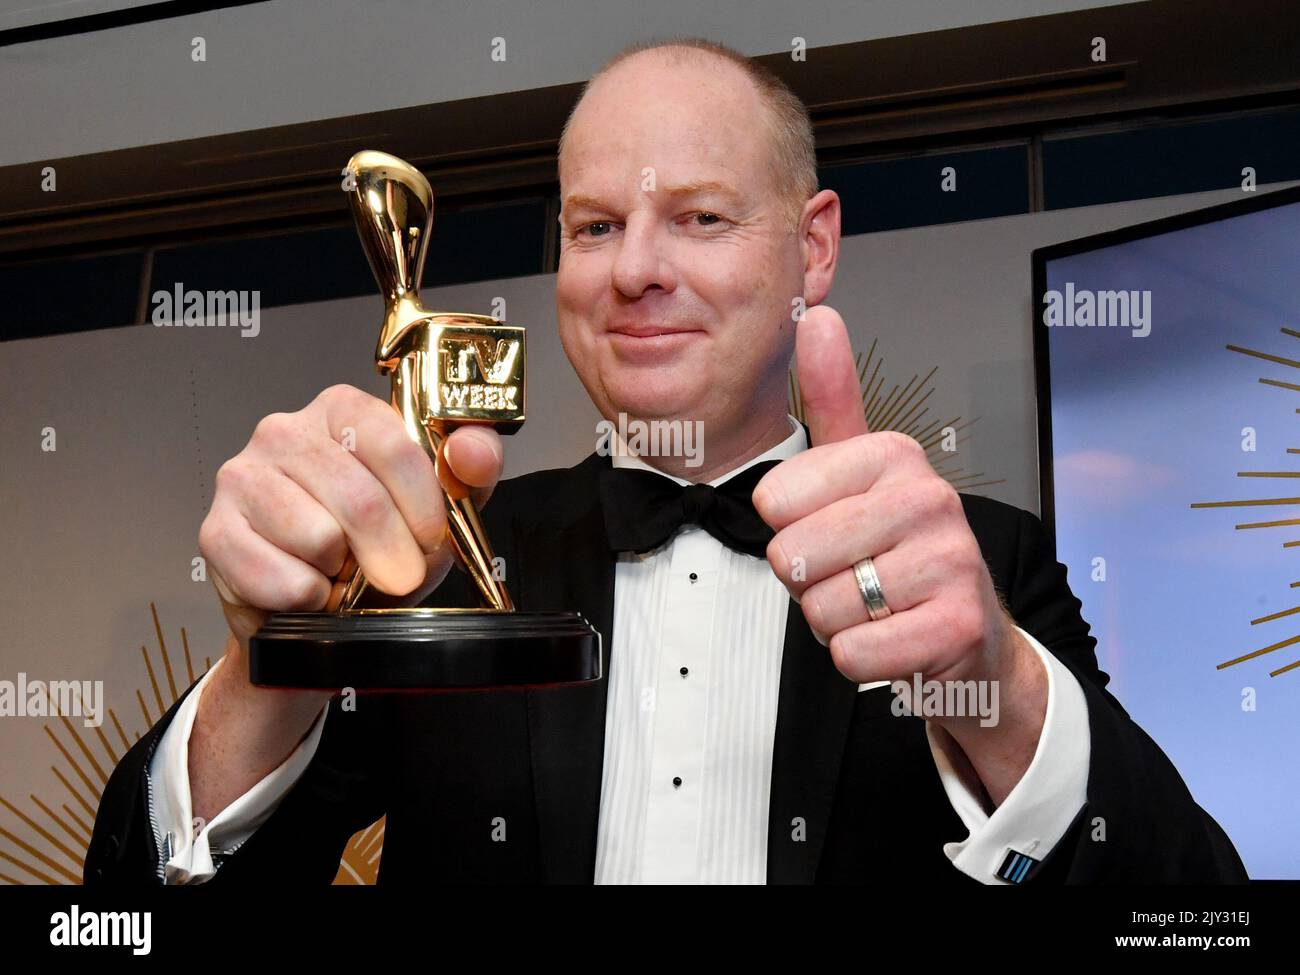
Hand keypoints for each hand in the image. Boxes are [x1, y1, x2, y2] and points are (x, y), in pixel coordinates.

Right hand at [199, 384, 503, 653]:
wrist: (320, 605)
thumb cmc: (379, 545)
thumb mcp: (441, 504)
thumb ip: (470, 468)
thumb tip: (472, 449)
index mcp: (342, 409)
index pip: (394, 446)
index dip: (422, 507)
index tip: (432, 541)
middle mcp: (284, 431)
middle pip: (359, 499)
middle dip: (391, 554)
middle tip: (395, 576)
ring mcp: (242, 478)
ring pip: (318, 539)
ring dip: (343, 576)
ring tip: (341, 572)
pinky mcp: (215, 531)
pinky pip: (279, 578)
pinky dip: (308, 599)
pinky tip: (309, 588)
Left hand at [753, 307, 1045, 803]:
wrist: (969, 633)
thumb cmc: (899, 550)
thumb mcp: (862, 472)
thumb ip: (834, 399)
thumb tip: (819, 314)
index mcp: (894, 454)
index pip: (773, 501)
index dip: (787, 530)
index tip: (832, 530)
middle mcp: (929, 497)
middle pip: (792, 556)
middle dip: (808, 582)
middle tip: (854, 576)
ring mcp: (950, 560)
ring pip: (819, 608)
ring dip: (834, 621)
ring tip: (878, 605)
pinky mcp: (956, 625)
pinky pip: (851, 653)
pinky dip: (859, 659)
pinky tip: (894, 638)